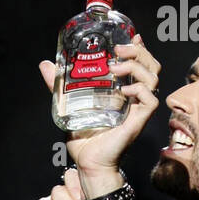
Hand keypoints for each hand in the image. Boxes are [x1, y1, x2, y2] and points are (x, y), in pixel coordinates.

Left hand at [38, 34, 160, 176]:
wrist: (87, 163)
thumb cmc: (83, 140)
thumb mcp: (69, 105)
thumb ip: (59, 86)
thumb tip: (45, 64)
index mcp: (124, 92)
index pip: (140, 65)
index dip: (140, 48)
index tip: (131, 36)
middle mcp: (135, 99)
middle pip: (151, 66)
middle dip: (139, 52)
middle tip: (119, 48)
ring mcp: (138, 110)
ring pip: (153, 78)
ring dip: (137, 67)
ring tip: (116, 67)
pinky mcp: (138, 121)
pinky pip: (150, 100)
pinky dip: (139, 90)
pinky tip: (124, 90)